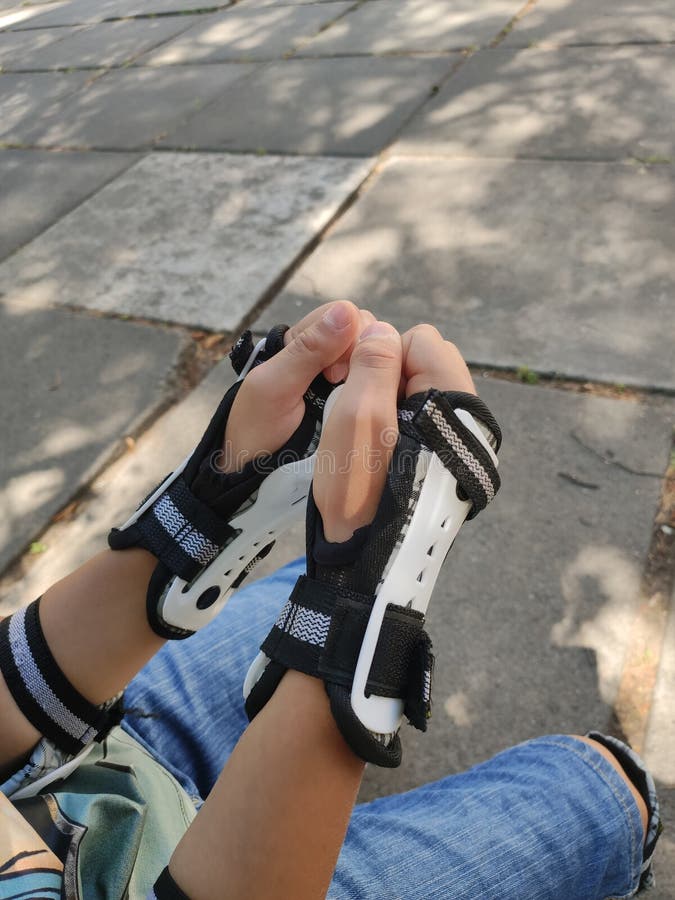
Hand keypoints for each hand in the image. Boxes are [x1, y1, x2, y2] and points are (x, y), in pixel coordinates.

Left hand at [221, 301, 374, 471]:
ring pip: (370, 357)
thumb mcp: (274, 388)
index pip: (344, 314)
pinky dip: (373, 389)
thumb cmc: (256, 430)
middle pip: (361, 333)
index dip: (349, 338)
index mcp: (299, 341)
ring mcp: (337, 377)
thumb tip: (348, 312)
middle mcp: (322, 353)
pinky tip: (362, 408)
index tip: (335, 375)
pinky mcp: (349, 400)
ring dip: (368, 374)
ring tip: (349, 402)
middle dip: (360, 355)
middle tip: (341, 388)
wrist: (251, 474)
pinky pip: (372, 381)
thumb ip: (307, 350)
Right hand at [315, 322, 475, 541]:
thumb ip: (374, 363)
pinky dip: (399, 419)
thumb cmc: (360, 489)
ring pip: (422, 387)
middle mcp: (468, 415)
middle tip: (362, 411)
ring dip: (390, 397)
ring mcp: (460, 437)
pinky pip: (424, 414)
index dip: (379, 356)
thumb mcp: (359, 417)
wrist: (371, 558)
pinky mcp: (449, 454)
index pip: (419, 340)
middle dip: (386, 374)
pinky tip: (382, 447)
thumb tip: (382, 328)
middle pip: (424, 361)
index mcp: (452, 400)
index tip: (356, 388)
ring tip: (369, 433)